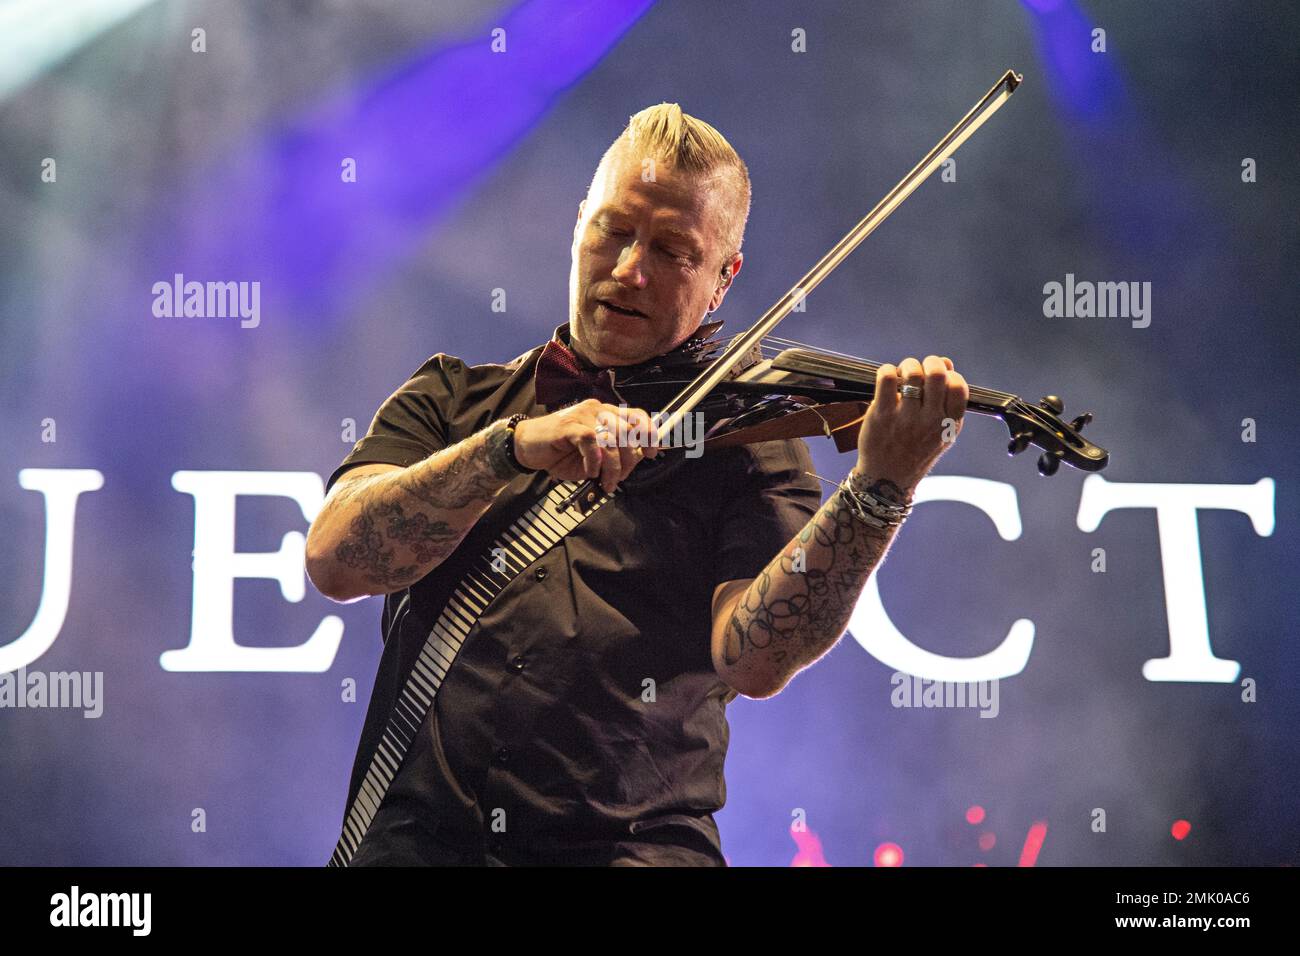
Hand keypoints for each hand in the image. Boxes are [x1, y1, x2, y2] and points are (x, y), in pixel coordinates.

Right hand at [513, 399, 659, 492]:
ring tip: (605, 482)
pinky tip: (590, 471)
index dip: (649, 434)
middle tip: (619, 478)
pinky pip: (591, 442)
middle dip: (629, 461)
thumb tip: (638, 458)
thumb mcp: (594, 457)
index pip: (637, 416)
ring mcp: (582, 416)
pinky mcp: (569, 426)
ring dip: (613, 467)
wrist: (527, 446)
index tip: (653, 453)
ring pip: (612, 439)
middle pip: (628, 432)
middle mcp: (597, 410)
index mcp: (606, 414)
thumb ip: (615, 454)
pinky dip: (594, 461)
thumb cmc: (560, 452)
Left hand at [855, 355, 968, 495]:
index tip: (940, 376)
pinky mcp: (882, 415)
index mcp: (949, 424)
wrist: (887, 477)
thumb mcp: (941, 431)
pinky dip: (888, 370)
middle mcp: (930, 421)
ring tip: (904, 372)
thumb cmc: (916, 450)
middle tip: (922, 368)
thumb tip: (946, 363)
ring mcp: (906, 418)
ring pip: (912, 374)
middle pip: (937, 374)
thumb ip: (948, 399)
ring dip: (908, 365)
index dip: (950, 374)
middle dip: (930, 362)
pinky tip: (888, 377)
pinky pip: (887, 379)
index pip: (959, 387)